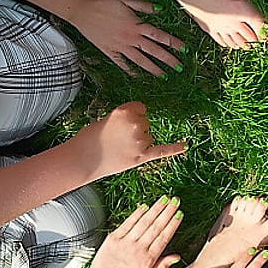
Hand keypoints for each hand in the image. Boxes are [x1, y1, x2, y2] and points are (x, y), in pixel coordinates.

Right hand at [67, 0, 184, 76]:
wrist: (81, 9)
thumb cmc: (102, 1)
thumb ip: (143, 6)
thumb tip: (160, 10)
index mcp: (136, 25)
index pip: (160, 36)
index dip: (173, 43)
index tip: (185, 50)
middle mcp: (130, 38)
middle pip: (153, 51)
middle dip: (168, 60)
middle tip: (179, 68)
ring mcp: (120, 46)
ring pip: (140, 60)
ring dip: (153, 69)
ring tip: (163, 76)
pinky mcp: (109, 51)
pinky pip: (121, 63)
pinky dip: (129, 70)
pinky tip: (137, 76)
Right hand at [69, 101, 187, 180]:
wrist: (82, 159)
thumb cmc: (90, 138)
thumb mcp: (106, 119)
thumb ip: (125, 119)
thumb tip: (139, 122)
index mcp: (125, 110)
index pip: (141, 108)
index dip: (133, 115)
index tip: (123, 122)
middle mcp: (135, 123)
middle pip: (145, 123)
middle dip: (134, 130)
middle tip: (116, 138)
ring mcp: (139, 140)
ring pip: (148, 137)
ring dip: (138, 142)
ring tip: (119, 148)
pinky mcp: (142, 157)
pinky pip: (162, 150)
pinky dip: (175, 148)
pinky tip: (185, 145)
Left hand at [86, 196, 184, 267]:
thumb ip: (162, 266)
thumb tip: (177, 256)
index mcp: (148, 259)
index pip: (164, 237)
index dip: (172, 224)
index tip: (179, 213)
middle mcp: (138, 249)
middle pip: (156, 226)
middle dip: (167, 211)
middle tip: (175, 200)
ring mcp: (126, 242)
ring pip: (144, 222)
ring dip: (155, 209)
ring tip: (164, 199)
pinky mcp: (114, 238)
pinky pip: (128, 223)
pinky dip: (137, 213)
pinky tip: (145, 206)